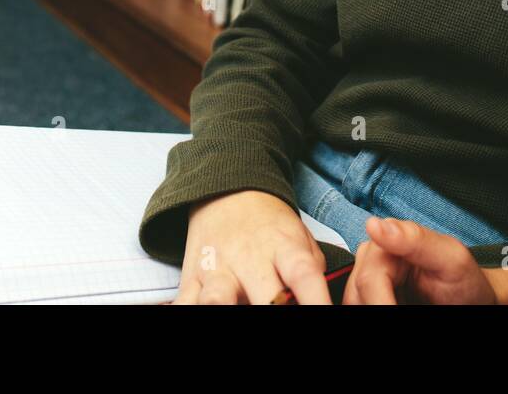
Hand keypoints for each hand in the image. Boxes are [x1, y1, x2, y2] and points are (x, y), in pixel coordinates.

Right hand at [173, 190, 331, 303]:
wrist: (225, 192)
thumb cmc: (268, 224)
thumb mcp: (299, 236)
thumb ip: (312, 268)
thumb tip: (320, 300)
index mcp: (283, 246)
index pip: (304, 274)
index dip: (316, 300)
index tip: (325, 314)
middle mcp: (249, 259)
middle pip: (264, 298)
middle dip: (273, 312)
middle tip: (282, 315)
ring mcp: (217, 270)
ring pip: (216, 301)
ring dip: (225, 310)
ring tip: (237, 312)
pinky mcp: (190, 278)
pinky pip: (182, 303)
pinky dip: (188, 310)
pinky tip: (197, 312)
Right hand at [342, 217, 495, 304]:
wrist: (471, 298)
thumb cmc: (464, 279)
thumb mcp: (450, 259)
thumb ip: (415, 239)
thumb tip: (374, 224)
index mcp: (388, 239)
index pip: (369, 279)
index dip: (381, 303)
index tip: (399, 311)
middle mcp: (372, 255)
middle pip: (358, 294)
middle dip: (382, 307)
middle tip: (411, 307)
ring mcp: (368, 276)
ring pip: (356, 302)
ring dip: (378, 307)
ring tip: (410, 302)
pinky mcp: (369, 294)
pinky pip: (361, 306)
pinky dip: (377, 308)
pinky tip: (400, 304)